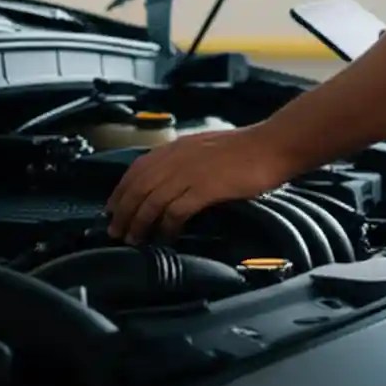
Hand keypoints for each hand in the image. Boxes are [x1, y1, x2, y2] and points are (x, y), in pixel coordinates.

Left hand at [105, 125, 299, 243]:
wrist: (272, 145)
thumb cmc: (246, 149)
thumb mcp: (206, 147)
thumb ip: (186, 160)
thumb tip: (172, 181)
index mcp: (176, 147)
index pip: (137, 169)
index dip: (120, 191)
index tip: (112, 209)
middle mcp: (177, 158)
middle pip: (138, 187)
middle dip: (123, 212)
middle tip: (117, 232)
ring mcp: (190, 172)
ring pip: (151, 200)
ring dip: (140, 223)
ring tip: (135, 240)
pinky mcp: (205, 188)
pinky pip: (176, 210)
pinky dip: (167, 226)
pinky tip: (166, 237)